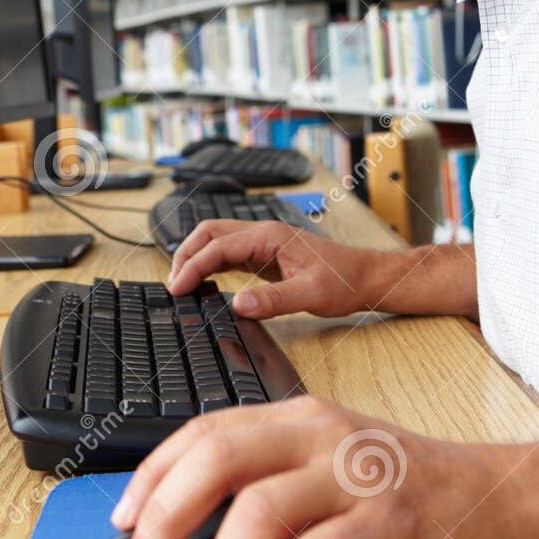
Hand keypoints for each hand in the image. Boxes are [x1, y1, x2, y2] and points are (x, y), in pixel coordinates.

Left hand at [111, 397, 538, 538]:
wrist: (502, 498)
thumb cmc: (407, 490)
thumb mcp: (331, 464)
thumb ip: (270, 480)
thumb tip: (185, 535)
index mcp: (298, 418)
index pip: (202, 431)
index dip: (151, 476)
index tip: (122, 520)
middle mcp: (322, 435)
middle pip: (216, 459)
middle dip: (164, 516)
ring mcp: (358, 476)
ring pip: (259, 510)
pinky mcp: (391, 522)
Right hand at [167, 219, 388, 319]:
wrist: (365, 277)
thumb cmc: (344, 280)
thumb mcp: (310, 295)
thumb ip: (274, 300)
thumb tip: (238, 305)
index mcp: (269, 236)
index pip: (218, 246)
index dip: (193, 266)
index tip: (177, 288)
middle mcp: (262, 234)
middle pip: (210, 233)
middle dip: (186, 254)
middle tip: (173, 285)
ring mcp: (263, 243)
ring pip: (217, 241)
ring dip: (195, 258)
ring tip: (181, 284)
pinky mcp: (265, 256)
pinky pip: (229, 254)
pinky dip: (210, 264)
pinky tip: (203, 282)